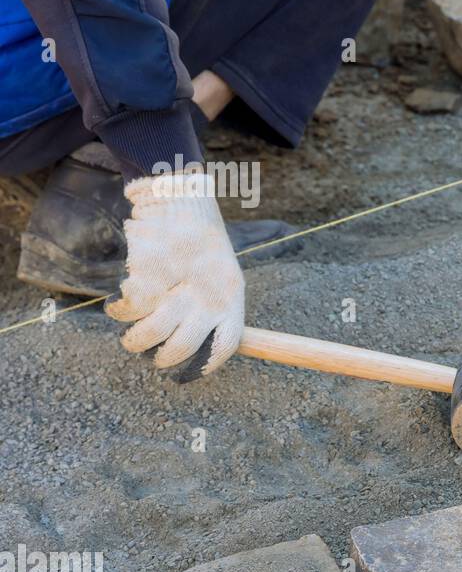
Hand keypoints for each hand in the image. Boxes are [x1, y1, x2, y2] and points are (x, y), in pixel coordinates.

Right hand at [105, 172, 244, 375]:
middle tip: (153, 358)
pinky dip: (119, 311)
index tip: (189, 374)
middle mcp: (209, 291)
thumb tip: (201, 348)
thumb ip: (216, 307)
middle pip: (184, 345)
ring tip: (131, 337)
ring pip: (152, 331)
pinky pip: (131, 306)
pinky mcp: (150, 269)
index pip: (227, 343)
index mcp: (231, 295)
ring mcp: (180, 281)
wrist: (181, 197)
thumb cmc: (201, 243)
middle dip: (163, 358)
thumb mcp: (223, 274)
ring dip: (135, 340)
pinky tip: (118, 306)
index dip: (208, 365)